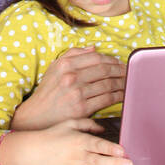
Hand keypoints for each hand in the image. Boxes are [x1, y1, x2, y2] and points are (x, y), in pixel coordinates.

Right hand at [4, 120, 132, 164]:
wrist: (30, 151)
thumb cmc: (52, 135)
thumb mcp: (69, 123)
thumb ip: (88, 124)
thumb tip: (104, 129)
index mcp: (79, 140)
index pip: (98, 144)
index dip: (110, 148)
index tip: (123, 151)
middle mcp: (76, 156)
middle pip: (98, 161)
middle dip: (115, 164)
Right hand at [11, 46, 125, 130]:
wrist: (37, 116)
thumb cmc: (47, 92)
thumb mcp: (54, 68)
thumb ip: (73, 54)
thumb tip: (94, 48)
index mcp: (65, 64)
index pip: (96, 57)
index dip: (111, 59)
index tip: (119, 62)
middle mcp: (71, 76)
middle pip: (105, 69)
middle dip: (120, 70)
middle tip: (128, 72)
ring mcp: (77, 93)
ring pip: (108, 84)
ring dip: (121, 83)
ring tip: (127, 82)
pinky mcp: (82, 108)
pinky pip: (106, 99)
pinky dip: (118, 96)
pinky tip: (122, 95)